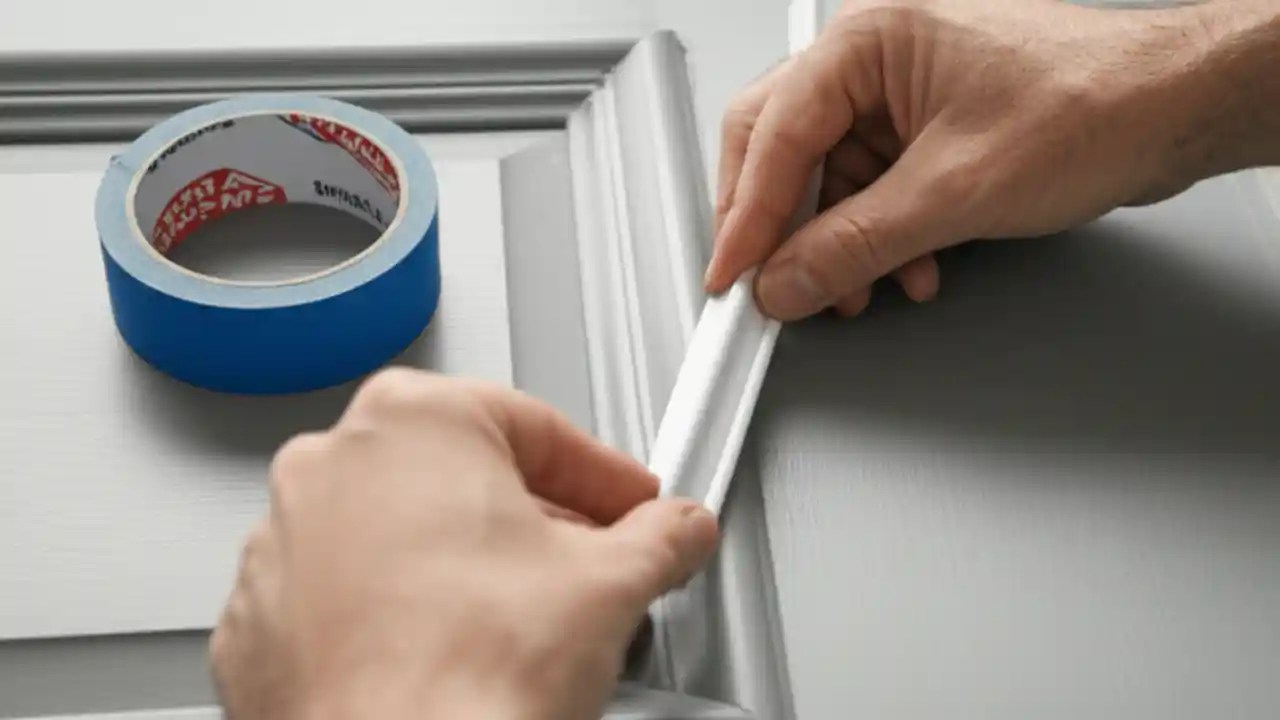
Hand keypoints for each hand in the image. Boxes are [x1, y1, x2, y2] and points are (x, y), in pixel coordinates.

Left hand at [209, 369, 718, 719]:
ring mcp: (285, 540)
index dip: (602, 476)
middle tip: (587, 565)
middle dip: (536, 520)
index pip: (538, 427)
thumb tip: (678, 529)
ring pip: (401, 529)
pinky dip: (399, 610)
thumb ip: (661, 536)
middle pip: (464, 473)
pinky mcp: (260, 617)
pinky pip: (347, 591)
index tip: (629, 507)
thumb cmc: (464, 677)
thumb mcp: (611, 584)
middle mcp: (332, 465)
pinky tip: (450, 652)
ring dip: (465, 564)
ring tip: (519, 621)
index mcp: (413, 420)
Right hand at [707, 0, 1244, 320]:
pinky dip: (882, 235)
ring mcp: (902, 91)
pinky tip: (910, 268)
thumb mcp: (955, 192)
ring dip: (842, 243)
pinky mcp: (928, 126)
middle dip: (787, 229)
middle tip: (774, 284)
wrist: (1176, 108)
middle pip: (787, 150)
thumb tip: (787, 279)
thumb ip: (854, 243)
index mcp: (869, 38)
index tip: (731, 274)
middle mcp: (877, 57)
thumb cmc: (1095, 104)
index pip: (772, 132)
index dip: (744, 214)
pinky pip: (875, 186)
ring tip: (860, 290)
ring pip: (831, 178)